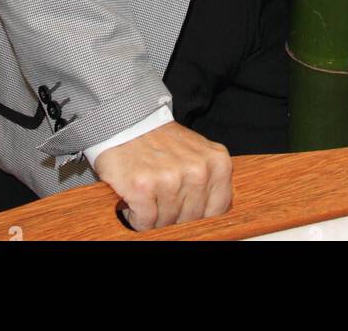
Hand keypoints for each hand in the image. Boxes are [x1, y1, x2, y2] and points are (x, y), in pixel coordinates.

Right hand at [92, 120, 231, 231]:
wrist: (128, 124)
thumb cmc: (163, 142)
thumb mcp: (199, 155)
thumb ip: (212, 184)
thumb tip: (212, 221)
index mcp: (218, 164)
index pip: (217, 211)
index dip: (198, 214)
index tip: (185, 206)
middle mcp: (198, 172)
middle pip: (191, 220)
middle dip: (175, 214)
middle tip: (162, 193)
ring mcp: (171, 179)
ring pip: (167, 223)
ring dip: (154, 215)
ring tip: (149, 191)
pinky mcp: (143, 187)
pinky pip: (145, 222)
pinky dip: (137, 216)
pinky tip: (137, 196)